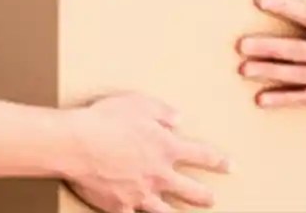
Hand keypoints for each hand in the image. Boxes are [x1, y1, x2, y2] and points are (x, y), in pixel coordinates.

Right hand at [64, 92, 229, 212]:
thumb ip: (162, 111)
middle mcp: (158, 175)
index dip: (219, 162)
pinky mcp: (120, 206)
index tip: (230, 166)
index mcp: (166, 148)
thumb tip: (179, 118)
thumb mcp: (137, 103)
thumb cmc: (104, 119)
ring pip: (167, 212)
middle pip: (192, 192)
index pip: (203, 156)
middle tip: (211, 198)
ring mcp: (140, 194)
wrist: (75, 144)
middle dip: (205, 197)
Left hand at [238, 0, 305, 108]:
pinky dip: (282, 99)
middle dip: (269, 48)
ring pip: (298, 76)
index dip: (285, 7)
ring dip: (269, 72)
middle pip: (299, 51)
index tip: (260, 0)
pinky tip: (261, 98)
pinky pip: (304, 99)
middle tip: (242, 45)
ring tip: (244, 69)